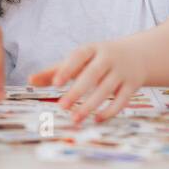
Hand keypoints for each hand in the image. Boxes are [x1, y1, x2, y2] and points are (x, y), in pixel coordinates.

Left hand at [26, 41, 145, 122]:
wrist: (138, 54)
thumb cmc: (99, 59)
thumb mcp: (80, 60)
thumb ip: (56, 70)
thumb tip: (30, 80)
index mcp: (92, 49)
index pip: (79, 56)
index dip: (67, 68)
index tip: (55, 83)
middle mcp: (108, 58)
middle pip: (92, 74)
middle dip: (77, 91)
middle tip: (62, 107)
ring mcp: (122, 72)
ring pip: (106, 90)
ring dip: (90, 105)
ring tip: (75, 119)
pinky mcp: (132, 85)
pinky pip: (122, 100)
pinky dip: (110, 111)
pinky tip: (96, 119)